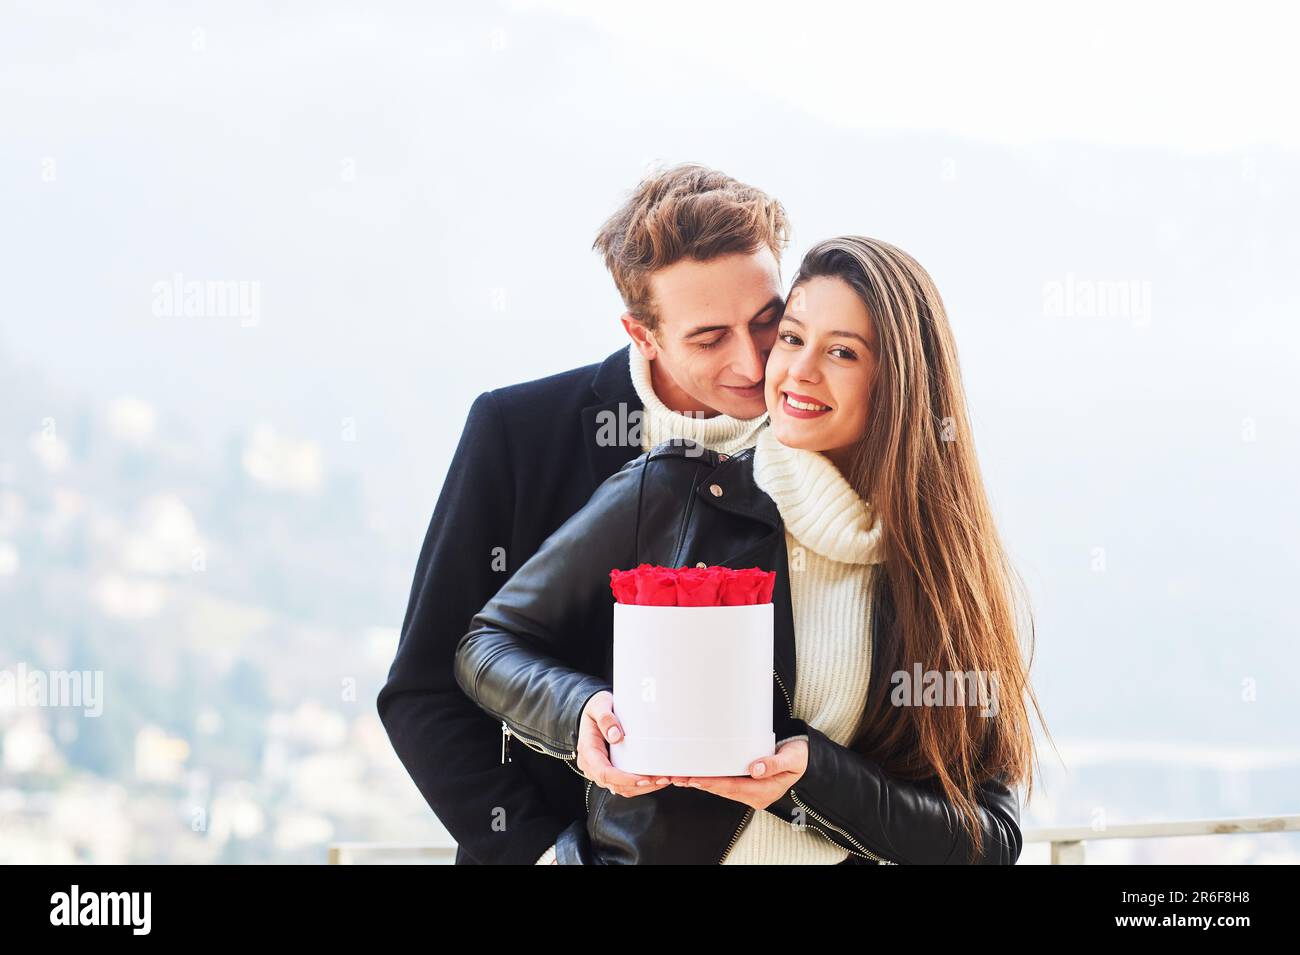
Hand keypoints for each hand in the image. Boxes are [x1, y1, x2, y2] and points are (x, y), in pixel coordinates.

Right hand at [577, 691, 672, 797]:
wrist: (593, 711)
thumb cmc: (595, 708)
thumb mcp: (598, 705)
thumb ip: (605, 718)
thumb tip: (616, 736)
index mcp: (588, 750)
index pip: (604, 772)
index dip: (624, 779)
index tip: (643, 778)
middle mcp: (592, 765)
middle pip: (615, 784)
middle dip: (639, 785)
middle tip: (661, 779)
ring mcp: (600, 770)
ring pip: (621, 788)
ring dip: (642, 787)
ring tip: (663, 780)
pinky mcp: (610, 770)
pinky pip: (624, 784)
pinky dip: (640, 784)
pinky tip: (655, 779)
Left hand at [667, 739, 808, 809]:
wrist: (803, 758)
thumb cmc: (798, 756)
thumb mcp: (791, 758)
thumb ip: (774, 763)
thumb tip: (755, 769)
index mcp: (766, 792)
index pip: (735, 787)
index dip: (714, 783)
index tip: (697, 779)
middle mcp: (756, 796)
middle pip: (724, 790)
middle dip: (702, 784)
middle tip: (680, 777)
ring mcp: (751, 792)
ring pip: (723, 789)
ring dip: (703, 783)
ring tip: (681, 777)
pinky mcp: (747, 786)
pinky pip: (726, 785)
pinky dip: (711, 780)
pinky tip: (697, 776)